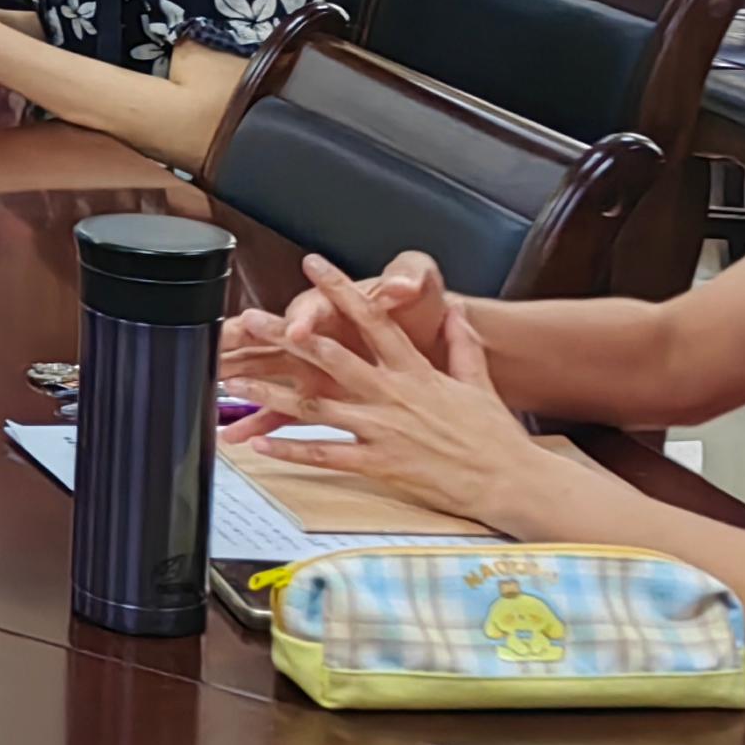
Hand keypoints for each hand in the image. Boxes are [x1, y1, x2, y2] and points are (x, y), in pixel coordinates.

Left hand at [234, 262, 571, 529]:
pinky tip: (260, 447)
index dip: (340, 289)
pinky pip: (327, 455)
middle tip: (249, 318)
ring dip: (271, 395)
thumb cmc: (495, 435)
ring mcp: (383, 430)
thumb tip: (456, 310)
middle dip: (285, 336)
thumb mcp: (479, 381)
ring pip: (316, 407)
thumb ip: (461, 343)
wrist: (511, 481)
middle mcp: (392, 394)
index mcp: (414, 370)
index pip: (372, 318)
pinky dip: (291, 450)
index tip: (312, 264)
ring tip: (233, 384)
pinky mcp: (380, 463)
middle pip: (330, 357)